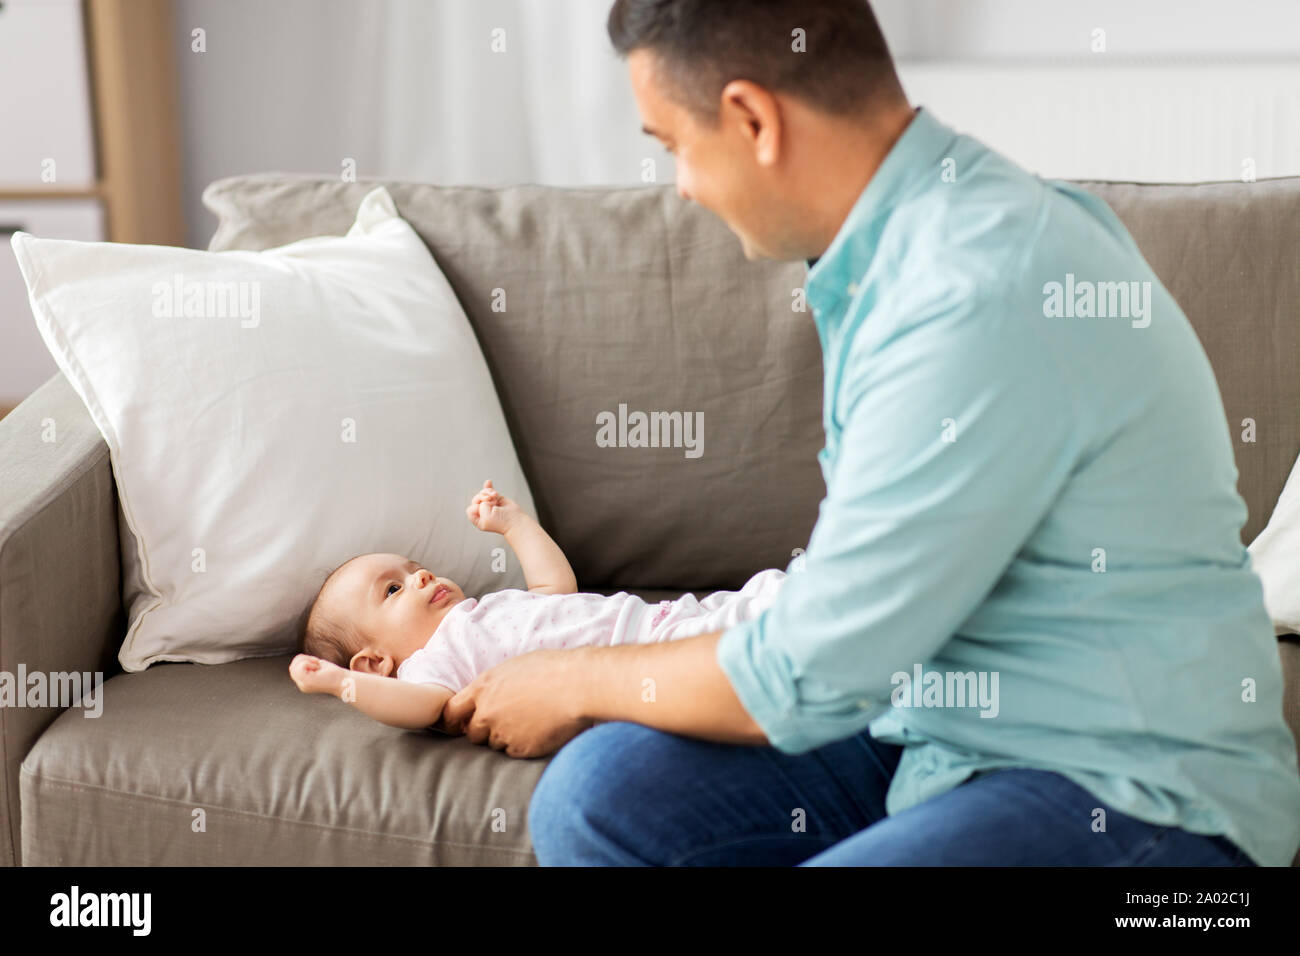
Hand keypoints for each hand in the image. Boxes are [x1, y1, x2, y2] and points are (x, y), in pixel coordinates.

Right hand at [289, 653, 347, 695]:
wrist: (345, 682)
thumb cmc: (334, 674)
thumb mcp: (317, 667)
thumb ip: (307, 665)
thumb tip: (299, 659)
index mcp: (304, 682)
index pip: (293, 668)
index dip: (303, 660)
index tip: (317, 663)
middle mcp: (302, 685)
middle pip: (292, 667)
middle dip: (304, 660)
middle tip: (317, 664)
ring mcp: (304, 685)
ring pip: (294, 667)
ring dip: (306, 661)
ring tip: (317, 666)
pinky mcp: (307, 682)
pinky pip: (299, 668)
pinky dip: (308, 663)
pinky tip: (317, 668)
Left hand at [440, 649, 594, 757]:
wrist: (579, 685)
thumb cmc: (553, 669)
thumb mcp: (515, 667)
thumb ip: (496, 685)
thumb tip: (489, 694)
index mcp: (483, 688)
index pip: (451, 712)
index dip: (455, 720)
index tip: (461, 724)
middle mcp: (488, 712)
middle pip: (472, 733)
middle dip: (484, 730)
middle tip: (507, 722)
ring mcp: (503, 733)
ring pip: (495, 744)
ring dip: (507, 737)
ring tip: (532, 721)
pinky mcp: (521, 749)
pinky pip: (515, 752)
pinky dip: (524, 745)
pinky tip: (541, 730)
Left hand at [465, 478, 521, 534]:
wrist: (515, 520)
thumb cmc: (502, 522)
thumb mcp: (486, 517)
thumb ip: (480, 506)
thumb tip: (487, 497)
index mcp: (478, 519)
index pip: (470, 509)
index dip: (477, 507)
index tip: (485, 510)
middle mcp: (482, 512)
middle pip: (476, 499)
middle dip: (483, 497)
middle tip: (491, 501)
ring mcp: (489, 504)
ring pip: (483, 493)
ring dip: (489, 493)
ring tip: (496, 498)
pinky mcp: (496, 499)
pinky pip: (490, 491)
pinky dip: (488, 486)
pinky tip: (489, 482)